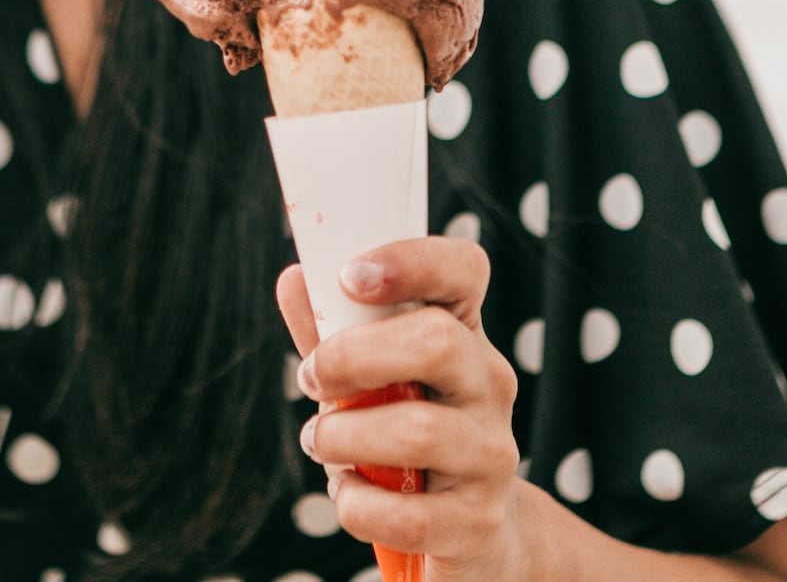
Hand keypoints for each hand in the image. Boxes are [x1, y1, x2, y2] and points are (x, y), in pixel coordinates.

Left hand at [277, 238, 524, 580]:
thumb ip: (333, 332)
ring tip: (320, 441)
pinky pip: (407, 515)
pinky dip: (357, 505)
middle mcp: (490, 384)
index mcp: (463, 333)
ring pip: (416, 431)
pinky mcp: (478, 521)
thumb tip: (294, 279)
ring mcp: (492, 454)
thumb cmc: (405, 434)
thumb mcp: (371, 377)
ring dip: (342, 436)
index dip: (411, 261)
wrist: (471, 526)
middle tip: (311, 378)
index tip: (350, 276)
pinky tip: (349, 494)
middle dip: (351, 357)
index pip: (463, 270)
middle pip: (437, 341)